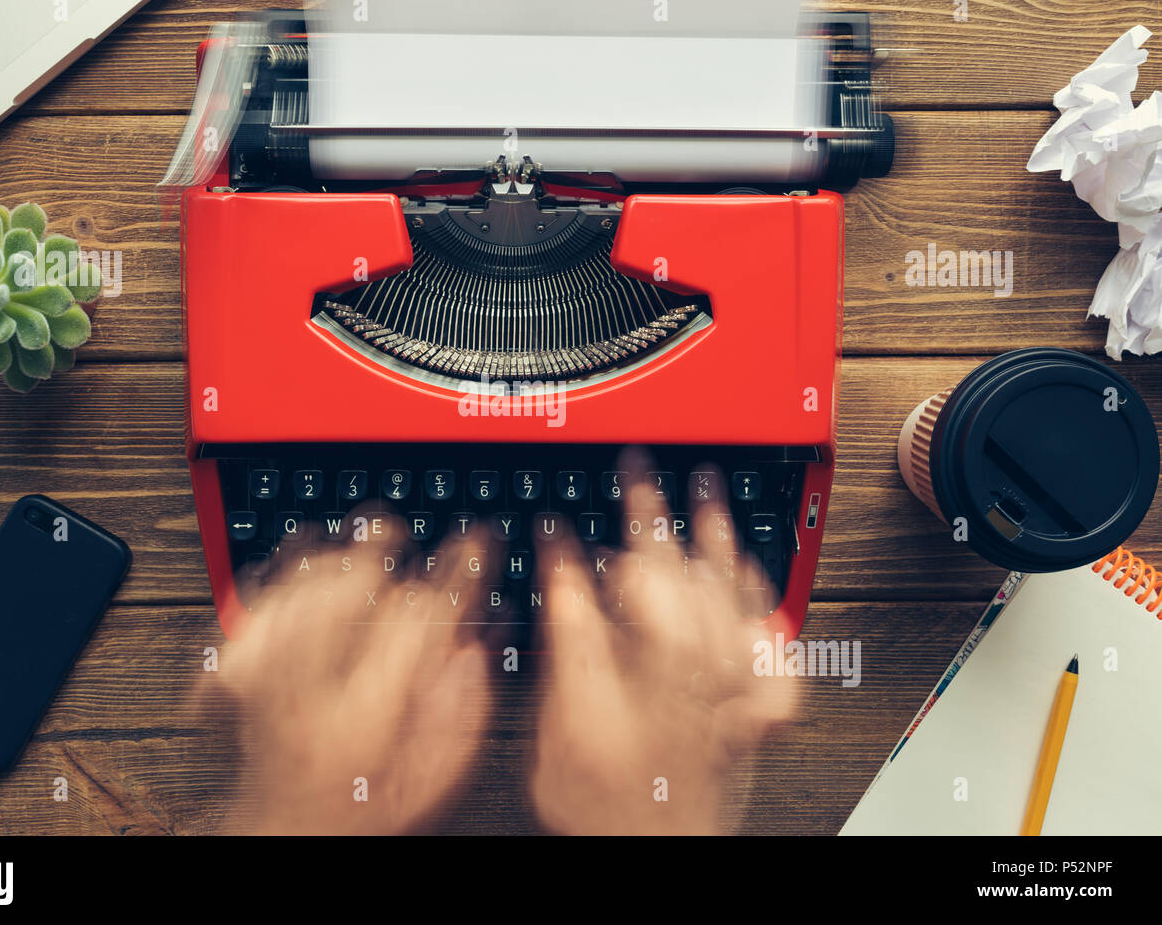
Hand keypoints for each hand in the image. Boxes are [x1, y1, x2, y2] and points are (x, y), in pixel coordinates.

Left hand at [207, 515, 490, 833]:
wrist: (286, 831)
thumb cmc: (362, 808)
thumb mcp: (433, 777)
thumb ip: (460, 713)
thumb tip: (473, 649)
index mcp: (365, 717)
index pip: (419, 617)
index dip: (455, 571)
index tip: (475, 545)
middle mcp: (307, 695)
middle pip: (346, 589)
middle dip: (380, 547)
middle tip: (400, 530)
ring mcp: (261, 685)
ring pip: (294, 590)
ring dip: (330, 557)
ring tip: (357, 543)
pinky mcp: (228, 678)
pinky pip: (251, 608)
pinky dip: (280, 580)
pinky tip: (301, 565)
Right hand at [530, 455, 795, 833]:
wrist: (656, 852)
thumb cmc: (602, 806)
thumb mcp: (554, 733)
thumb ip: (562, 650)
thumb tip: (558, 584)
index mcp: (619, 687)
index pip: (592, 595)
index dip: (572, 551)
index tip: (558, 525)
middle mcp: (678, 683)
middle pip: (667, 581)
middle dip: (650, 518)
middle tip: (638, 474)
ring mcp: (722, 694)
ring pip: (725, 599)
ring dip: (716, 540)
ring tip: (706, 493)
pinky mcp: (754, 709)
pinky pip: (771, 644)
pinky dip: (762, 601)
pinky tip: (752, 569)